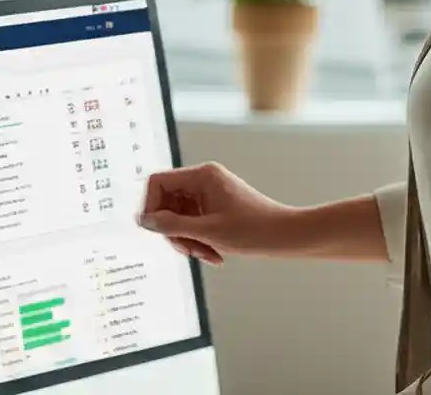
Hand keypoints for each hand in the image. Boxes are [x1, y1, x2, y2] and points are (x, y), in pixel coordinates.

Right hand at [137, 162, 294, 264]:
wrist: (287, 237)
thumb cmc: (254, 231)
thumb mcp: (207, 231)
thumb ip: (171, 225)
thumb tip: (144, 220)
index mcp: (202, 176)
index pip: (158, 182)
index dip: (150, 207)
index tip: (155, 231)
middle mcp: (204, 180)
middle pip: (167, 202)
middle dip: (174, 230)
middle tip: (188, 250)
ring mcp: (210, 193)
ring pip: (179, 216)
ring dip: (187, 239)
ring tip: (206, 254)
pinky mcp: (216, 207)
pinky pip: (193, 222)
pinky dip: (198, 240)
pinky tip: (214, 254)